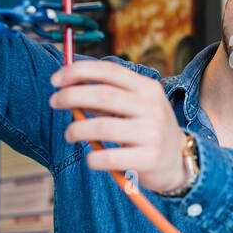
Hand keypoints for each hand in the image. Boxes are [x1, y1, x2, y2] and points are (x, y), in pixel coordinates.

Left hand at [50, 59, 191, 192]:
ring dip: (76, 129)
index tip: (56, 79)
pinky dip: (92, 158)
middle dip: (71, 96)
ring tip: (70, 134)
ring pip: (102, 127)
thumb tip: (68, 86)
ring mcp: (152, 133)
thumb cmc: (146, 129)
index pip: (110, 71)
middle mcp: (152, 107)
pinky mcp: (149, 159)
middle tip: (54, 102)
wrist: (178, 162)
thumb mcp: (136, 106)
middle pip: (103, 95)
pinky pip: (108, 157)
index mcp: (148, 88)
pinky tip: (91, 157)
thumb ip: (107, 97)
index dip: (79, 71)